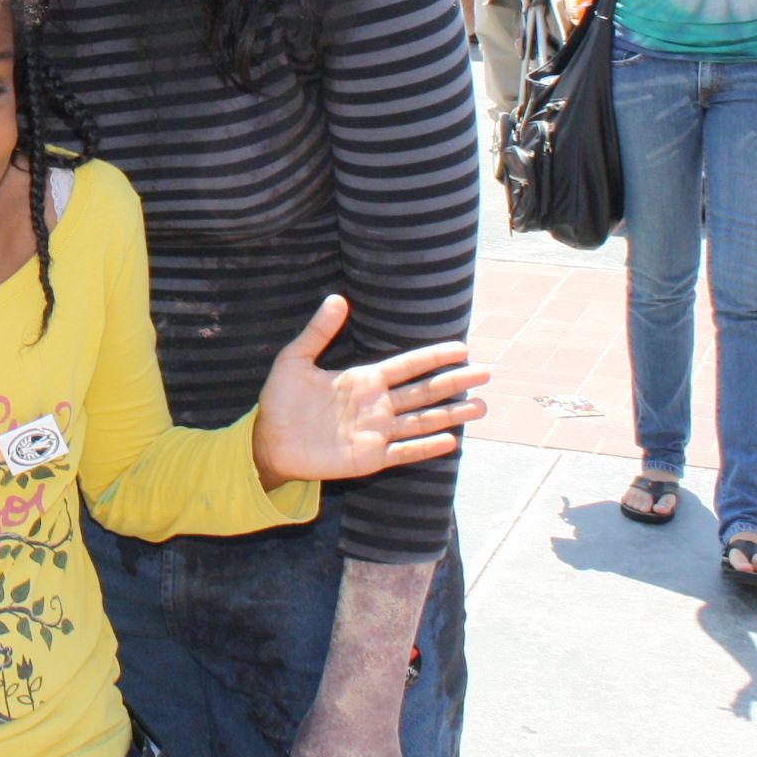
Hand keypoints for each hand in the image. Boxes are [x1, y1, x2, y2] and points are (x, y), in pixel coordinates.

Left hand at [252, 296, 488, 483]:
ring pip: (423, 420)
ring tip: (481, 406)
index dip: (434, 356)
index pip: (407, 365)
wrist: (269, 440)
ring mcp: (376, 432)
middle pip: (425, 391)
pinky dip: (426, 447)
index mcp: (363, 379)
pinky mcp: (370, 458)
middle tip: (487, 373)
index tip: (462, 348)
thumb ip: (318, 331)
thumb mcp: (295, 359)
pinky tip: (450, 441)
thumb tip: (338, 298)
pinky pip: (404, 451)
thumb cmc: (280, 399)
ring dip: (452, 414)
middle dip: (455, 383)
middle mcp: (377, 405)